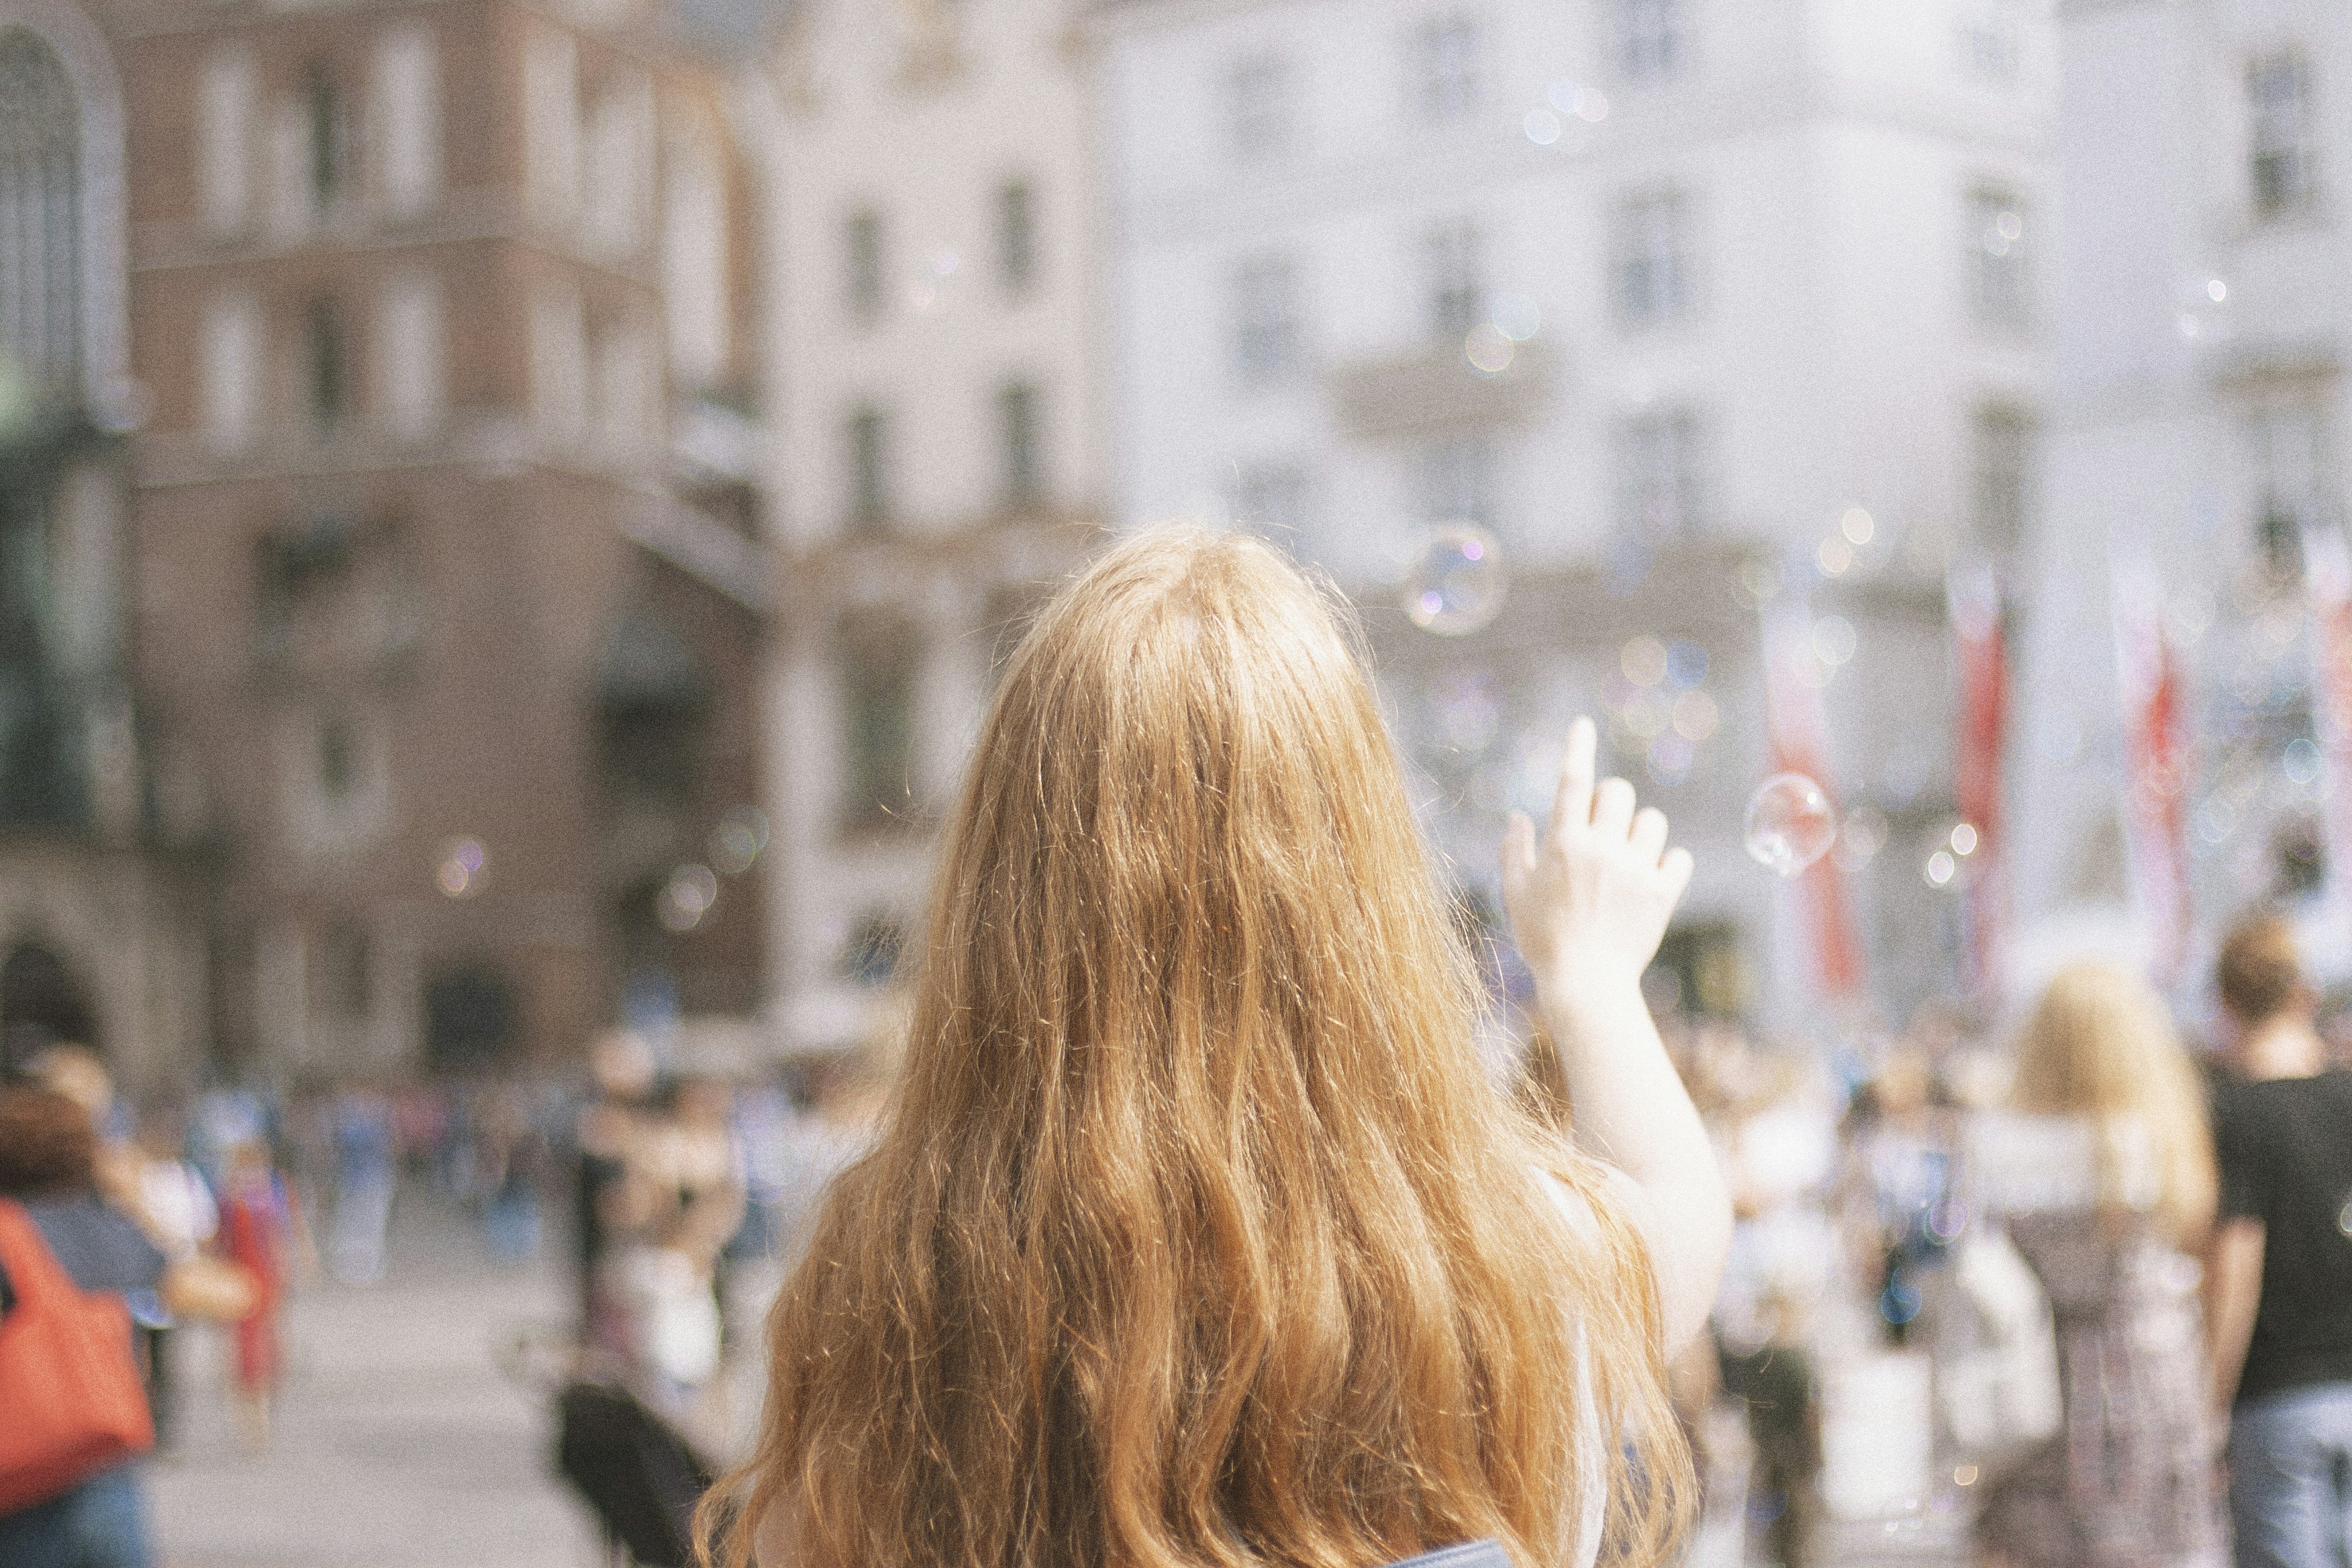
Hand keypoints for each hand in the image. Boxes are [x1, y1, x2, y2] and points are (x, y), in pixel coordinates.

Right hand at [1500, 716, 1693, 993]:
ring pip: (1652, 822)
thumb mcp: (1516, 893)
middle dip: (1611, 801)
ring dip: (1641, 832)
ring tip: (1628, 858)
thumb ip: (1515, 850)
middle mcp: (1602, 848)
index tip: (1582, 725)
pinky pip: (1679, 858)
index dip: (1577, 747)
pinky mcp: (1662, 893)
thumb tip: (1518, 816)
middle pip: (1619, 792)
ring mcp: (1635, 869)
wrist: (1586, 983)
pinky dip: (1670, 864)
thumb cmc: (1543, 939)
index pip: (1572, 781)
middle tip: (1603, 826)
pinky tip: (1654, 879)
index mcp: (1564, 843)